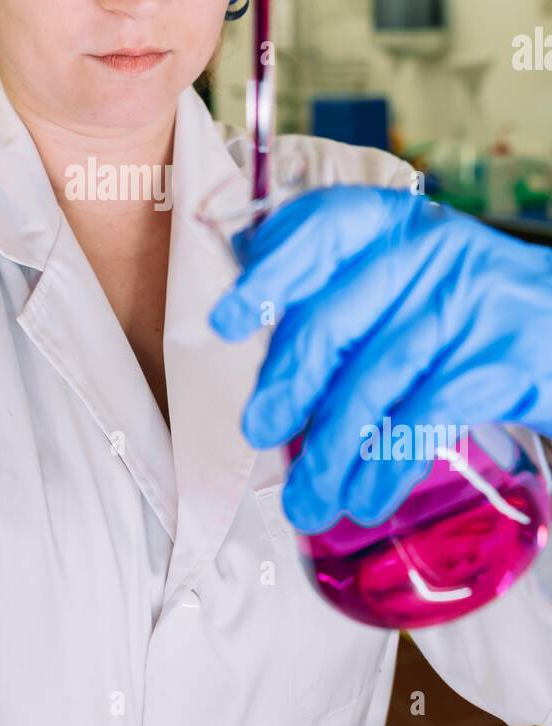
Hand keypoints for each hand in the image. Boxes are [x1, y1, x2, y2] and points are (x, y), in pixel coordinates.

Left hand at [208, 186, 551, 533]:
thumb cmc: (464, 310)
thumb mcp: (407, 276)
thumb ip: (338, 290)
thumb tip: (249, 324)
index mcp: (394, 224)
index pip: (321, 228)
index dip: (269, 274)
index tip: (225, 321)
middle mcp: (429, 254)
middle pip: (333, 319)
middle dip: (289, 383)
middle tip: (259, 429)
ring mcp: (468, 307)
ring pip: (374, 382)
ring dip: (331, 451)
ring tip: (306, 501)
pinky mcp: (501, 363)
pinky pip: (424, 421)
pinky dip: (386, 468)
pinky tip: (365, 500)